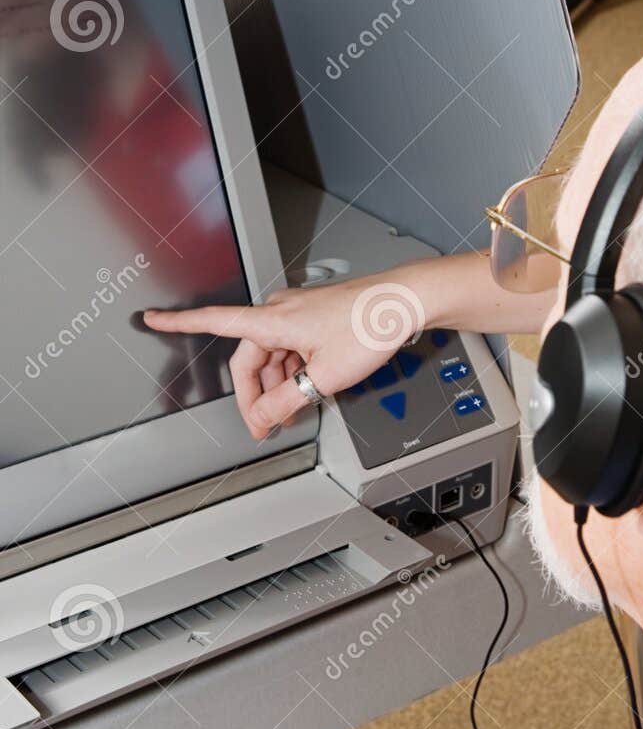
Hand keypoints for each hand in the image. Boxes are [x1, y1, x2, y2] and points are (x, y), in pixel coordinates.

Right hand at [142, 272, 426, 439]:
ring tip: (296, 410)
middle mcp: (280, 311)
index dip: (178, 323)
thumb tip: (264, 418)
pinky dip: (293, 370)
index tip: (151, 318)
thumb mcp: (323, 377)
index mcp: (272, 320)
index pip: (213, 321)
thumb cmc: (369, 324)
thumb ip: (286, 400)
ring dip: (277, 385)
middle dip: (255, 395)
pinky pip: (290, 347)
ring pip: (271, 355)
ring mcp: (299, 312)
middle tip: (265, 427)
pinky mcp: (315, 316)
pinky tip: (310, 387)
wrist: (405, 302)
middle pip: (249, 358)